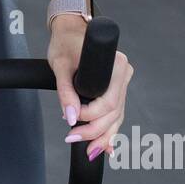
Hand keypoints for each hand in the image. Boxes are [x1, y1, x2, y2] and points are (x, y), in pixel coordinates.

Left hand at [46, 14, 133, 161]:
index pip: (108, 102)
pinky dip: (109, 129)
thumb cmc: (65, 44)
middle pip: (114, 112)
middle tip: (73, 140)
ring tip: (90, 151)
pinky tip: (106, 146)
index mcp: (116, 65)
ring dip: (103, 135)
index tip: (71, 125)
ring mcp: (122, 82)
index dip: (91, 118)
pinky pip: (116, 112)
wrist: (69, 31)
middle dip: (95, 131)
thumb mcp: (60, 66)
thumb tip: (71, 117)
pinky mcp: (117, 88)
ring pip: (117, 116)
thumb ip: (66, 92)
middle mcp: (124, 73)